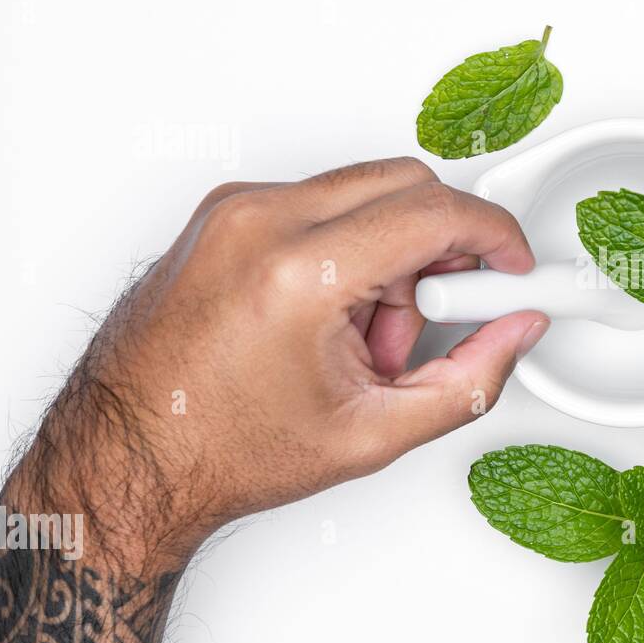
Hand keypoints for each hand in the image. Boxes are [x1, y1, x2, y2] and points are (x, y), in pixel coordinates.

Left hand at [8, 158, 547, 569]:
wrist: (128, 458)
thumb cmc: (219, 451)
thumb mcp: (373, 433)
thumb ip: (471, 380)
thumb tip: (515, 332)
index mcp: (296, 273)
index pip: (434, 212)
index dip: (494, 237)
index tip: (511, 264)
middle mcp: (259, 222)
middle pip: (406, 183)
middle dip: (443, 246)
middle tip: (439, 313)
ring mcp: (234, 210)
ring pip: (366, 191)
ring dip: (393, 254)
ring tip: (365, 335)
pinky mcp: (224, 214)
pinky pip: (321, 203)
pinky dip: (349, 249)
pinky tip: (332, 315)